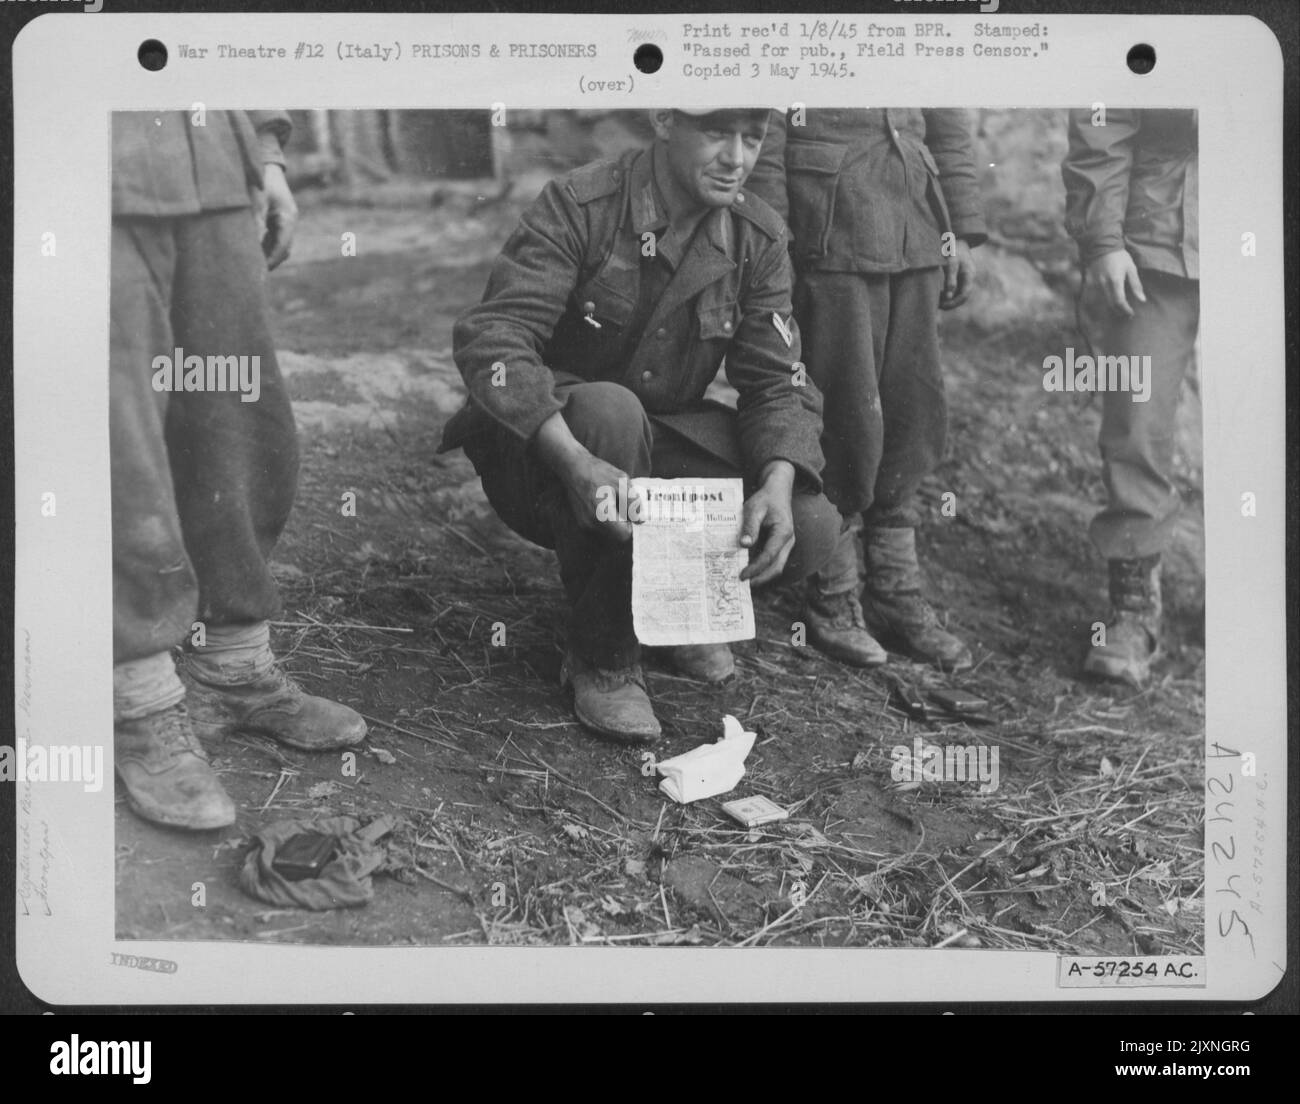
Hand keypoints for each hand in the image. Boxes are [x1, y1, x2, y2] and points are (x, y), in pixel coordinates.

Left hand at [254, 162, 297, 269]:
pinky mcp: (276, 216)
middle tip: (252, 272)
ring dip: (265, 254)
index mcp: (288, 218)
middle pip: (281, 249)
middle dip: (268, 261)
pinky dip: (262, 245)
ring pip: (277, 244)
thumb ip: (254, 224)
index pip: (281, 248)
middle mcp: (289, 221)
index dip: (270, 261)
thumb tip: (250, 246)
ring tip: (249, 264)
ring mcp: (283, 219)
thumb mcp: (256, 201)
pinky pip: (272, 236)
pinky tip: (250, 249)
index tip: (257, 272)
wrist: (263, 159)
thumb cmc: (260, 178)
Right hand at [534, 412, 635, 541]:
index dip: (632, 525)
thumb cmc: (598, 473)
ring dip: (614, 520)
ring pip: (608, 531)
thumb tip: (640, 520)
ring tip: (613, 500)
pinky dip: (605, 517)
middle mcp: (592, 525)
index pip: (624, 535)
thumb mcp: (622, 484)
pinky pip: (599, 526)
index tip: (632, 512)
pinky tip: (604, 501)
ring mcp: (585, 524)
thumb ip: (633, 504)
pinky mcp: (581, 521)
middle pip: (616, 535)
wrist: (574, 467)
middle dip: (623, 523)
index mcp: (603, 517)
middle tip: (623, 504)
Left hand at [739, 461, 795, 585]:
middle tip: (742, 585)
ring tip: (743, 582)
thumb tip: (744, 545)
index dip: (755, 568)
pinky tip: (748, 570)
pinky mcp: (780, 546)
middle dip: (760, 579)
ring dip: (761, 576)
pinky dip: (761, 569)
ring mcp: (786, 545)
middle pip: (776, 567)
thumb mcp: (754, 508)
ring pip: (776, 567)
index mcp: (783, 532)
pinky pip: (772, 562)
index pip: (769, 556)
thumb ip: (750, 526)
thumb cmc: (765, 499)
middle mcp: (788, 542)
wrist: (777, 492)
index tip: (742, 575)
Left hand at [939, 239, 976, 309]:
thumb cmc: (954, 250)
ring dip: (949, 299)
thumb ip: (950, 279)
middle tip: (938, 305)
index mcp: (969, 276)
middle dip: (951, 303)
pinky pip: (956, 289)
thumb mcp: (951, 263)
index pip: (964, 295)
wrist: (957, 240)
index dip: (954, 303)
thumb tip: (948, 296)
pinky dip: (948, 294)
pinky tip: (940, 294)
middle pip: (962, 297)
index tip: (942, 305)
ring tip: (937, 301)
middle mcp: (969, 278)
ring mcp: (965, 278)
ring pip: (959, 294)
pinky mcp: (960, 277)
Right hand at [1087, 249, 1145, 317]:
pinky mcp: (1090, 284)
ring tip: (1120, 310)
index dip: (1125, 310)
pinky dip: (1104, 302)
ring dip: (1112, 308)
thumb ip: (1136, 285)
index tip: (1131, 313)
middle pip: (1111, 305)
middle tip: (1127, 314)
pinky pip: (1097, 297)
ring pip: (1103, 302)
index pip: (1119, 302)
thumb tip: (1142, 300)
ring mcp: (1095, 285)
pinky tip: (1109, 302)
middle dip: (1119, 311)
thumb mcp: (1131, 268)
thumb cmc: (1119, 257)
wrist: (1101, 246)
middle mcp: (1104, 285)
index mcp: (1115, 281)